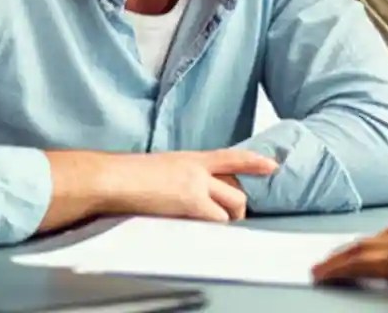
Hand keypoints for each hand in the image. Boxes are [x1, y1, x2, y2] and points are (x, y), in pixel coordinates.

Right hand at [96, 149, 275, 221]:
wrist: (115, 178)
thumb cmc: (129, 176)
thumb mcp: (163, 167)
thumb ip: (182, 175)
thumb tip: (187, 191)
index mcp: (191, 158)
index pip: (231, 157)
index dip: (255, 162)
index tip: (273, 165)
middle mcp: (198, 169)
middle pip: (236, 189)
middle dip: (238, 209)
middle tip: (230, 219)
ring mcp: (196, 185)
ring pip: (231, 206)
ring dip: (225, 221)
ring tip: (210, 227)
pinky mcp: (190, 202)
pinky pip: (216, 219)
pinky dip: (213, 228)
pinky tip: (202, 231)